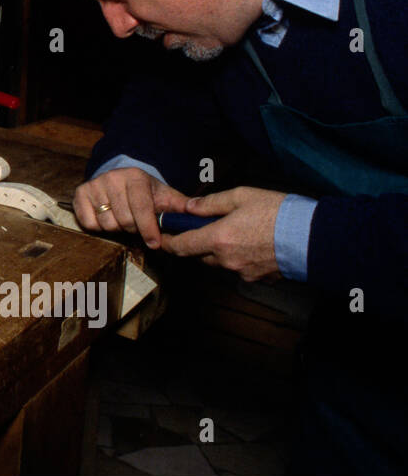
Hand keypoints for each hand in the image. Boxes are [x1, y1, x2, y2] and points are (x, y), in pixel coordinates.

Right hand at [73, 167, 190, 247]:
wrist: (118, 179)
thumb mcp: (163, 196)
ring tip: (122, 220)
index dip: (148, 229)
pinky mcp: (79, 194)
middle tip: (137, 225)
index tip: (154, 243)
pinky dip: (99, 227)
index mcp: (135, 177)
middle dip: (133, 228)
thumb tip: (200, 215)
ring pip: (106, 223)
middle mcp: (112, 177)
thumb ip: (181, 207)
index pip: (141, 208)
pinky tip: (107, 218)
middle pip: (123, 220)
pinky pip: (89, 223)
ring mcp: (94, 185)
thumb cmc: (144, 192)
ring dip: (117, 228)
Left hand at [161, 186, 284, 281]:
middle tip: (204, 228)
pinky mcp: (258, 279)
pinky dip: (238, 258)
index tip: (163, 236)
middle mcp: (226, 260)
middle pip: (199, 256)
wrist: (313, 238)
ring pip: (219, 263)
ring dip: (218, 251)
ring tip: (234, 233)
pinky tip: (251, 244)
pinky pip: (238, 269)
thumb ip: (211, 203)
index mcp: (218, 239)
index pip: (181, 247)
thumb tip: (189, 207)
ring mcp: (242, 272)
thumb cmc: (279, 213)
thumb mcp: (241, 196)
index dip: (168, 242)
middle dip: (196, 243)